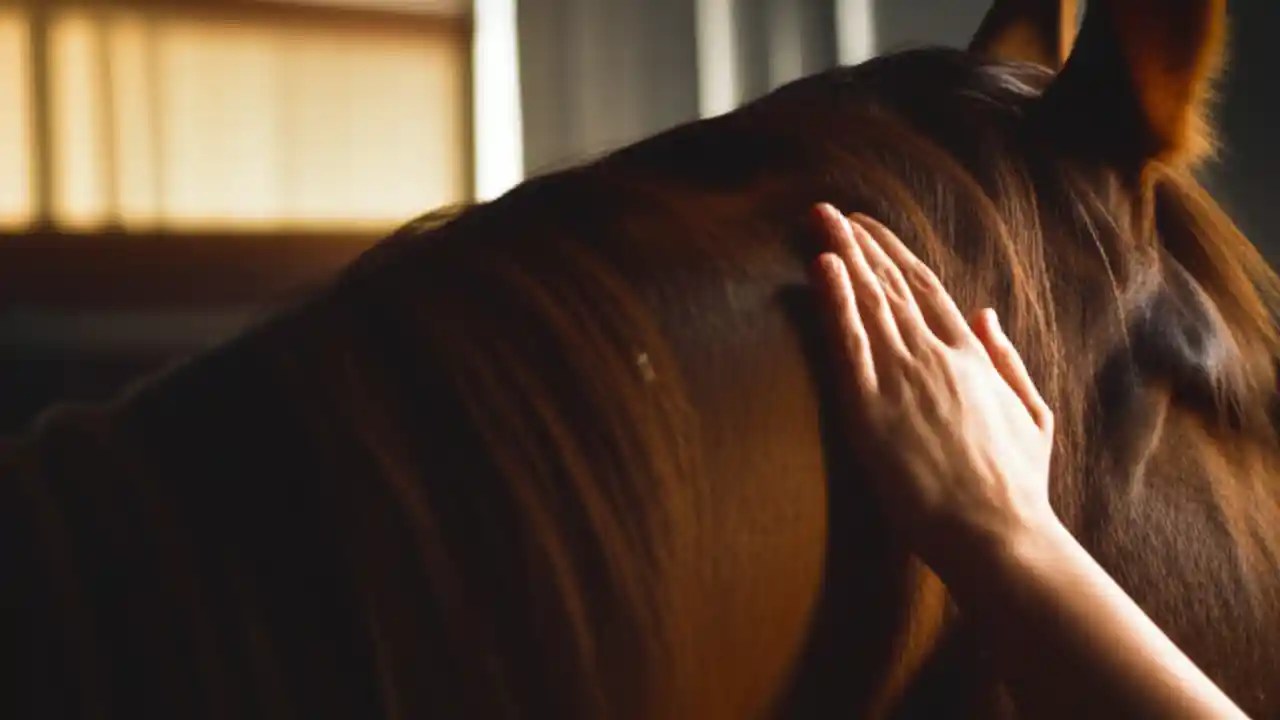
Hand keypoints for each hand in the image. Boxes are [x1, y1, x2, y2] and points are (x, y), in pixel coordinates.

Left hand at [808, 204, 1057, 578]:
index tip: (868, 227)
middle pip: (891, 285)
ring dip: (842, 256)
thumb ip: (1007, 359)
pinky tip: (822, 265)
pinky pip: (849, 341)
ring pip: (870, 302)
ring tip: (818, 221)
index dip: (894, 254)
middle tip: (828, 210)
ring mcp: (903, 378)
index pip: (926, 289)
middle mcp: (936, 355)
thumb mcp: (1030, 413)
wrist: (997, 531)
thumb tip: (984, 311)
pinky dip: (835, 299)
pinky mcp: (871, 407)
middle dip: (858, 243)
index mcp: (970, 356)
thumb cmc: (1016, 485)